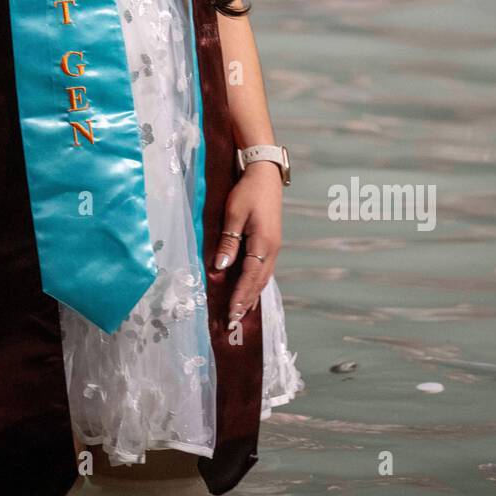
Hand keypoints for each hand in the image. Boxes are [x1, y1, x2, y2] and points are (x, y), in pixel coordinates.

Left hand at [210, 162, 282, 327]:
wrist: (264, 173)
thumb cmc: (247, 191)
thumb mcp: (233, 215)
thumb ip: (229, 242)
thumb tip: (222, 268)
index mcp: (264, 244)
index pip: (250, 277)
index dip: (240, 297)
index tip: (231, 314)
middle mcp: (272, 249)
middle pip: (258, 282)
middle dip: (245, 302)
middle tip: (233, 322)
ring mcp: (273, 246)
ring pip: (262, 277)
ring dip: (251, 295)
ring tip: (241, 313)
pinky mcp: (270, 242)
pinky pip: (263, 269)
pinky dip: (256, 283)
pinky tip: (250, 290)